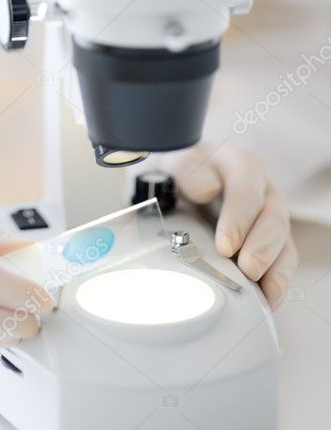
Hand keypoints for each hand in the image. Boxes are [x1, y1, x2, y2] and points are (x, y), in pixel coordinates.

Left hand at [169, 141, 297, 308]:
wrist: (186, 180)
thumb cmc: (185, 171)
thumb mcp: (178, 160)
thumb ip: (189, 169)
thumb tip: (207, 190)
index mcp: (241, 165)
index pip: (247, 188)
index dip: (239, 218)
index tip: (225, 245)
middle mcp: (263, 192)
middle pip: (274, 219)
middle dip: (262, 248)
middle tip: (246, 270)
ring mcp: (269, 220)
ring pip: (285, 246)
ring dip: (275, 272)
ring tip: (261, 295)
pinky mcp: (270, 246)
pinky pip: (281, 267)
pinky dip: (274, 287)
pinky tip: (264, 303)